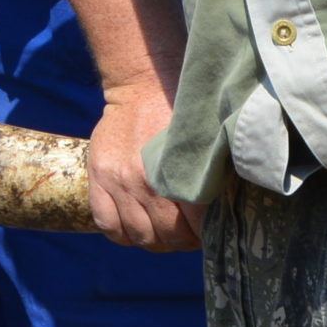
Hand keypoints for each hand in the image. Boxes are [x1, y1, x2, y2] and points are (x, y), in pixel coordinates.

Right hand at [85, 85, 202, 250]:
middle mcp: (145, 181)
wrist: (143, 86)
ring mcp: (118, 181)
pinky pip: (107, 224)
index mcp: (177, 172)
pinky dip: (122, 234)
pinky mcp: (98, 177)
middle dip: (182, 240)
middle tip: (188, 233)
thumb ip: (210, 177)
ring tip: (163, 232)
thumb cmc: (182, 114)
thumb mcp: (203, 143)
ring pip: (139, 235)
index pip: (196, 225)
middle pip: (167, 236)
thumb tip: (228, 212)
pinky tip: (136, 227)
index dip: (206, 234)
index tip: (209, 231)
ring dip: (155, 240)